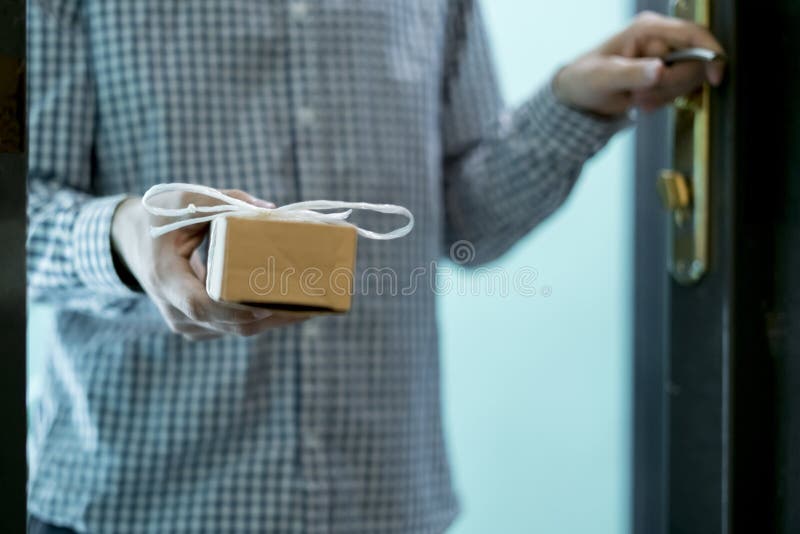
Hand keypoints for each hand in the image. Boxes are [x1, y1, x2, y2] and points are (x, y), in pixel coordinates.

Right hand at [111, 189, 308, 340]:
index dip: (235, 308)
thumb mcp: (185, 200)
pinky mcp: (198, 326)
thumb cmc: (162, 217)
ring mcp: (185, 323)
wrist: (134, 243)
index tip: (270, 301)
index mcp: (165, 277)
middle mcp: (173, 309)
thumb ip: (225, 201)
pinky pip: (232, 328)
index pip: (201, 304)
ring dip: (273, 321)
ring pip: (234, 330)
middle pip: (227, 323)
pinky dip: (262, 319)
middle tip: (311, 303)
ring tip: (313, 306)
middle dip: (272, 316)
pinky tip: (293, 309)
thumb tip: (271, 211)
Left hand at [553, 11, 725, 115]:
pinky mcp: (666, 69)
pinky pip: (680, 89)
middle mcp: (660, 37)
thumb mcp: (604, 78)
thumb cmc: (586, 79)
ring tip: (637, 98)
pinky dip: (663, 100)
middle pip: (694, 62)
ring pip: (689, 79)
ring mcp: (665, 53)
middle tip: (641, 96)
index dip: (710, 55)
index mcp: (648, 29)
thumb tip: (660, 70)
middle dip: (671, 86)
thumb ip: (633, 74)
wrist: (579, 93)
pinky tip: (642, 100)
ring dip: (665, 95)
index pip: (694, 35)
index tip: (716, 78)